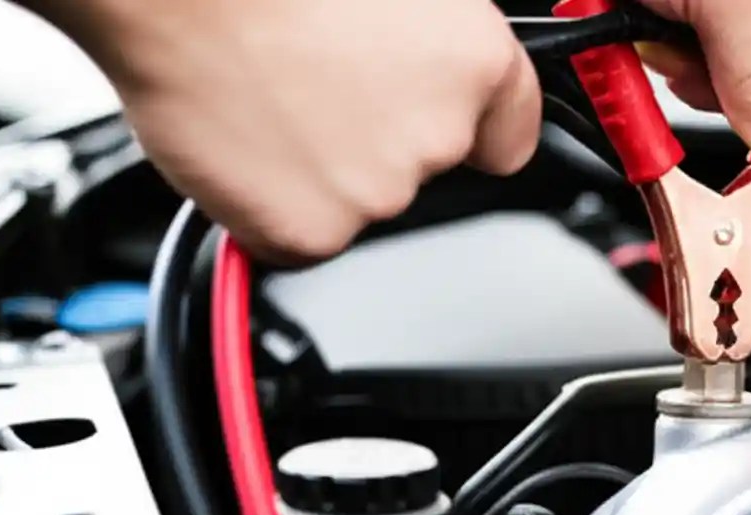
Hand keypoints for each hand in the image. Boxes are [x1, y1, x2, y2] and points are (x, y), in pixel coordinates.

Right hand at [25, 0, 540, 262]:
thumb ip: (424, 42)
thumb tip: (413, 64)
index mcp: (477, 63)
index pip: (506, 136)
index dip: (466, 131)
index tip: (437, 125)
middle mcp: (440, 136)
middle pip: (420, 170)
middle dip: (373, 143)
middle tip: (310, 88)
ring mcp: (378, 193)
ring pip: (357, 202)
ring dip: (319, 171)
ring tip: (266, 102)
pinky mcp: (311, 234)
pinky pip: (298, 236)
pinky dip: (268, 206)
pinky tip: (244, 146)